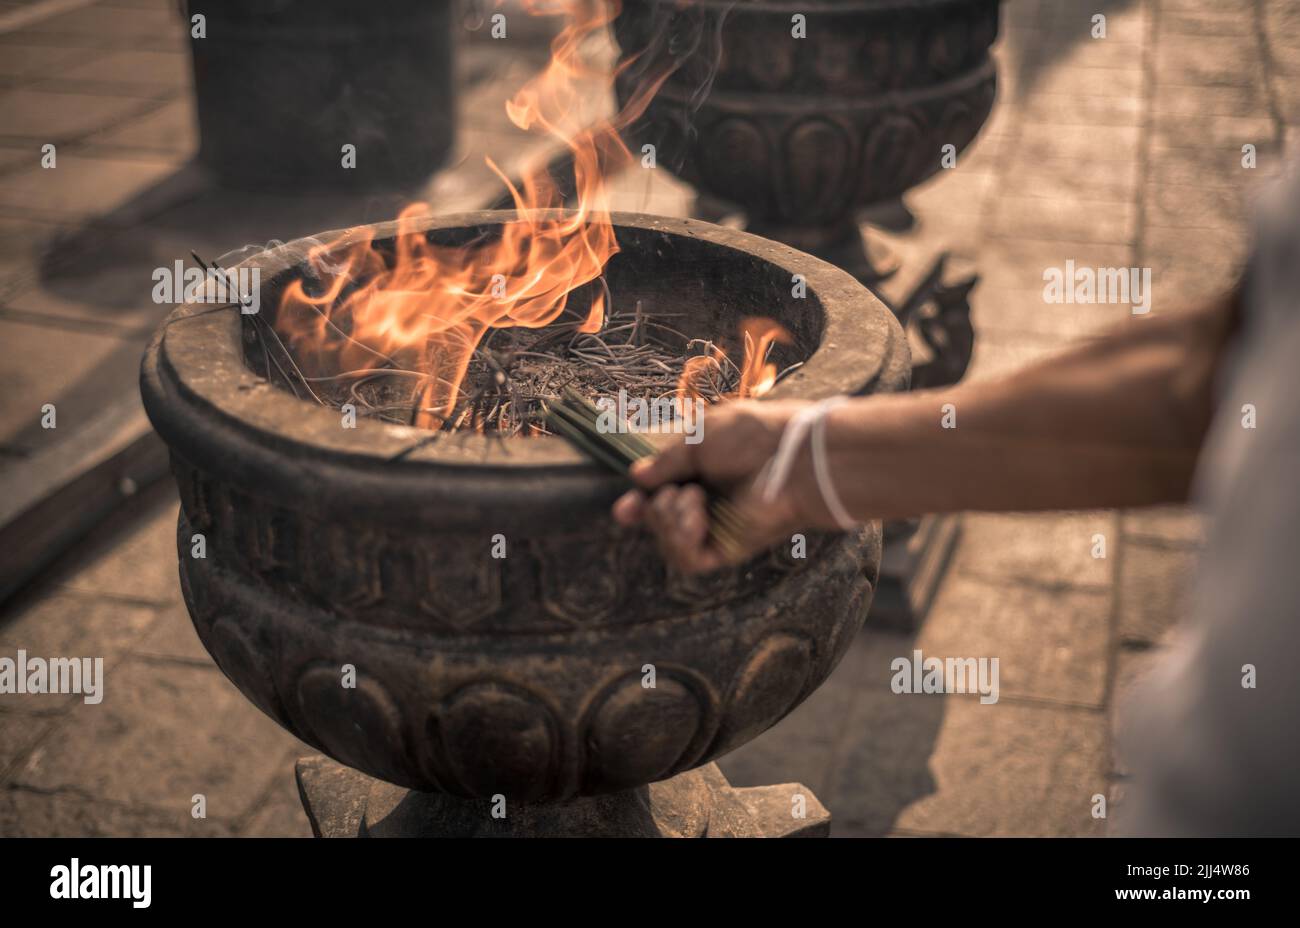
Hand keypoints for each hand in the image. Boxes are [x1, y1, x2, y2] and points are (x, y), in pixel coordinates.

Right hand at [611, 399, 821, 572]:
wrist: (792, 457)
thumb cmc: (754, 437)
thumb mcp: (699, 438)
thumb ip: (668, 460)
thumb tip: (637, 477)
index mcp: (703, 475)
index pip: (661, 499)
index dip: (638, 508)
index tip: (624, 510)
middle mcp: (709, 506)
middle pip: (658, 523)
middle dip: (654, 508)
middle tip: (677, 491)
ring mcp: (718, 530)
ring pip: (669, 544)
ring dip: (668, 519)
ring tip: (693, 498)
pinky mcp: (728, 550)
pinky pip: (688, 561)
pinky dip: (681, 539)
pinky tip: (696, 519)